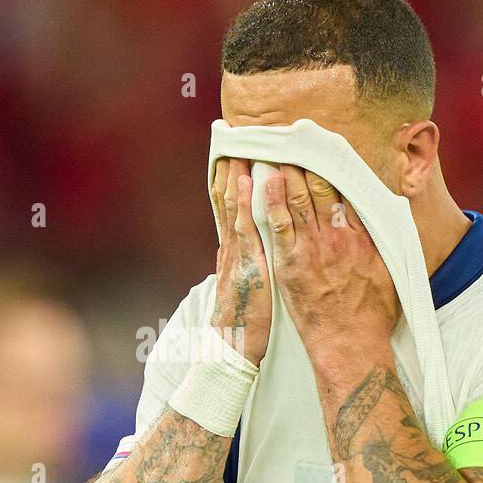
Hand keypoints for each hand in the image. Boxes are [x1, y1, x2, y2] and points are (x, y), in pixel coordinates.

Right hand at [210, 158, 271, 364]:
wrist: (233, 346)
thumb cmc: (245, 319)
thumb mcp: (246, 283)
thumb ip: (251, 261)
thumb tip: (256, 247)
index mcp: (232, 249)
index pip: (229, 205)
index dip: (229, 178)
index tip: (232, 152)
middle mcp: (231, 246)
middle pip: (227, 197)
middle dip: (228, 167)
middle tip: (230, 136)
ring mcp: (236, 253)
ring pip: (233, 205)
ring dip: (234, 174)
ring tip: (237, 145)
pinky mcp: (245, 262)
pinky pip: (245, 226)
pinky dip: (242, 201)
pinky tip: (246, 181)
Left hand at [264, 166, 399, 369]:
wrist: (351, 344)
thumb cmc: (374, 314)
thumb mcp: (393, 272)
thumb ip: (387, 242)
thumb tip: (392, 218)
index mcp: (364, 235)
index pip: (348, 189)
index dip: (334, 165)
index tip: (325, 147)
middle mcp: (339, 235)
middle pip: (321, 186)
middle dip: (307, 159)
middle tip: (294, 139)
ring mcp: (313, 247)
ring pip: (298, 197)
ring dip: (287, 171)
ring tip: (275, 151)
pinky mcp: (290, 262)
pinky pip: (278, 222)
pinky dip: (271, 198)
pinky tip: (264, 180)